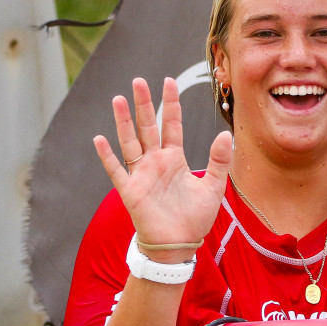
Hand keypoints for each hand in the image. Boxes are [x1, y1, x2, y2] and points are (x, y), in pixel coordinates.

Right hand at [94, 77, 232, 261]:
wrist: (179, 245)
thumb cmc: (195, 218)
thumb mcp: (213, 188)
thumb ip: (218, 161)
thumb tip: (226, 135)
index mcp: (175, 159)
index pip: (171, 124)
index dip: (170, 104)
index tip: (168, 82)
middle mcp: (156, 162)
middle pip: (147, 127)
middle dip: (143, 104)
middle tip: (139, 80)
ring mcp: (141, 174)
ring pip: (130, 142)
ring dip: (124, 122)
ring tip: (119, 99)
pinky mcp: (131, 191)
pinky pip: (117, 170)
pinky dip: (107, 156)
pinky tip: (100, 139)